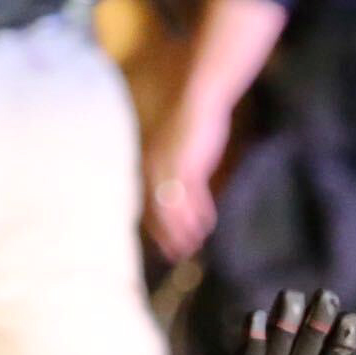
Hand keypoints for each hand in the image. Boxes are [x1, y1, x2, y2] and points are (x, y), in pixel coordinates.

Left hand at [144, 99, 228, 259]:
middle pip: (157, 211)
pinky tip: (207, 226)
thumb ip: (176, 169)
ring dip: (183, 231)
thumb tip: (181, 188)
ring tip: (192, 247)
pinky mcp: (189, 165)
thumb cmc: (191, 120)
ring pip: (173, 208)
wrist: (199, 98)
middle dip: (166, 236)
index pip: (148, 204)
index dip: (156, 227)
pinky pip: (193, 198)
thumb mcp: (178, 149)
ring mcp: (170, 168)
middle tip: (175, 256)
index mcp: (149, 164)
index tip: (163, 245)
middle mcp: (154, 168)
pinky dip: (199, 214)